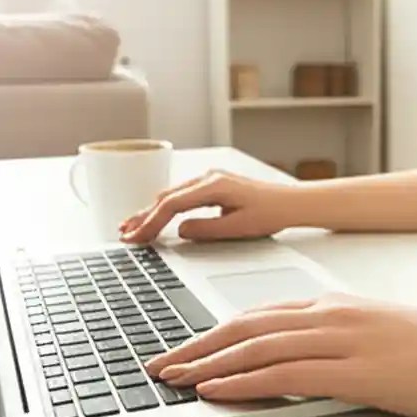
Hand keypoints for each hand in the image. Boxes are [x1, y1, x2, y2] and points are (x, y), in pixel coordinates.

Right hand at [119, 170, 299, 242]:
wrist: (291, 203)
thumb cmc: (272, 213)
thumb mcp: (239, 228)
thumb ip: (207, 230)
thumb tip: (181, 231)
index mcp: (213, 186)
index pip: (172, 205)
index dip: (151, 222)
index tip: (136, 237)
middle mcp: (208, 178)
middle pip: (166, 198)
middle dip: (143, 217)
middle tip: (125, 236)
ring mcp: (209, 180)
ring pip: (171, 195)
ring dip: (151, 212)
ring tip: (131, 228)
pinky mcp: (212, 186)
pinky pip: (182, 196)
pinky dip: (165, 208)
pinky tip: (155, 217)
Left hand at [144, 293, 416, 416]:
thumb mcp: (377, 334)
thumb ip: (336, 340)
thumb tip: (300, 360)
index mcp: (334, 305)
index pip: (258, 314)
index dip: (215, 331)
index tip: (186, 346)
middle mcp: (330, 316)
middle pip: (245, 326)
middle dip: (197, 345)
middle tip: (161, 363)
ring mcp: (341, 341)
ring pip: (256, 348)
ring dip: (208, 364)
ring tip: (174, 378)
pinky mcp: (353, 372)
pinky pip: (284, 374)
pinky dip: (242, 381)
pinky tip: (216, 388)